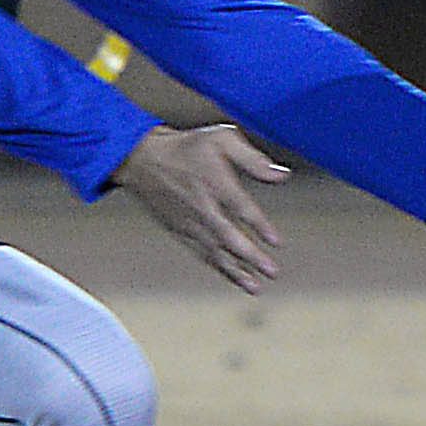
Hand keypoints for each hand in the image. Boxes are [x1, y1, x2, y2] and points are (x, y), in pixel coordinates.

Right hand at [116, 122, 287, 289]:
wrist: (143, 159)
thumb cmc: (187, 147)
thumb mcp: (221, 139)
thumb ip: (252, 159)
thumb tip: (281, 174)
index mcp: (214, 183)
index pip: (241, 209)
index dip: (260, 227)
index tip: (277, 242)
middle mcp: (201, 207)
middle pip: (228, 237)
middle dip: (250, 257)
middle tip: (272, 272)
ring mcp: (189, 222)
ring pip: (214, 251)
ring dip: (235, 271)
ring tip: (255, 286)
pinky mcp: (179, 231)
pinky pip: (201, 253)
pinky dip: (218, 267)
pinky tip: (233, 276)